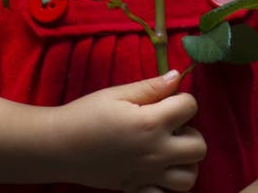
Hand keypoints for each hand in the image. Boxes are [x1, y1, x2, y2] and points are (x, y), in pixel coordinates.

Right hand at [54, 70, 206, 191]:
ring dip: (185, 161)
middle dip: (190, 131)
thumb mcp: (116, 93)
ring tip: (167, 147)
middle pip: (199, 146)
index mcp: (150, 123)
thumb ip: (151, 87)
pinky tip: (156, 170)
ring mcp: (148, 176)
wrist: (58, 147)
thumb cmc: (85, 114)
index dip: (182, 99)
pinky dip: (166, 185)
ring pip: (189, 177)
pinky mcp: (137, 190)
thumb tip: (177, 76)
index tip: (167, 99)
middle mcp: (155, 153)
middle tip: (169, 124)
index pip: (190, 106)